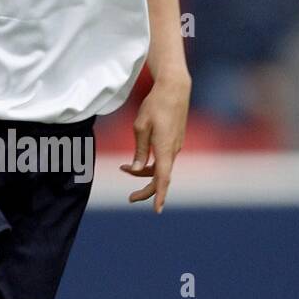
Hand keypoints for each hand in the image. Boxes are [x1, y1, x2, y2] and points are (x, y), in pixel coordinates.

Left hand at [119, 77, 190, 212]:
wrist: (175, 88)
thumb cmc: (155, 104)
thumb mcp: (141, 127)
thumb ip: (139, 151)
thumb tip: (135, 169)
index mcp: (165, 149)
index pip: (163, 179)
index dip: (159, 196)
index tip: (157, 210)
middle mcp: (173, 151)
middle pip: (160, 179)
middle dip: (145, 190)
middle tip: (129, 198)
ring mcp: (175, 146)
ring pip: (160, 169)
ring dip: (143, 173)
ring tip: (123, 168)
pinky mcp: (174, 141)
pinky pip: (163, 159)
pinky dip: (150, 164)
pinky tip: (137, 159)